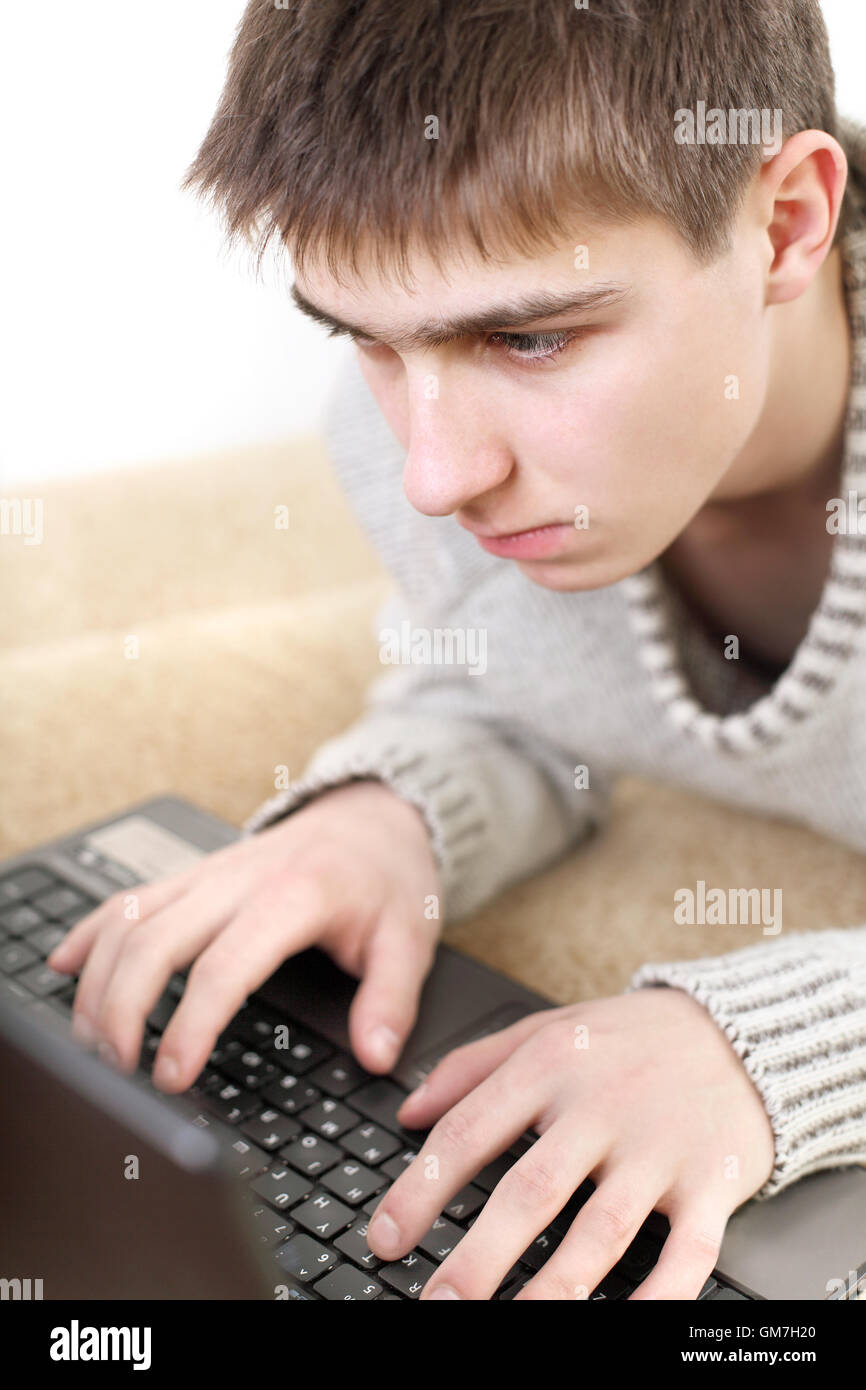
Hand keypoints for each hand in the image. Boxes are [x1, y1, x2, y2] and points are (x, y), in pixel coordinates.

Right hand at [46, 781, 440, 1086]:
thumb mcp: (410, 937)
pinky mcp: (193, 874)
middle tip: (117, 1068)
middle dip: (121, 1007)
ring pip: (130, 918)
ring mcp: (209, 873)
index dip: (191, 1025)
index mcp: (293, 897)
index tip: (170, 1077)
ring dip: (98, 979)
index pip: (225, 966)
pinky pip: (128, 898)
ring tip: (92, 1041)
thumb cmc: (387, 876)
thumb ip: (391, 1000)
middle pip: (155, 940)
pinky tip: (63, 967)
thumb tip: (375, 1056)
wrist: (372, 815)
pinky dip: (91, 932)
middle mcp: (239, 879)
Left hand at [366, 987, 775, 1298]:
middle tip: (437, 1303)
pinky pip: (685, 1253)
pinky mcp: (711, 1184)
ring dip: (551, 1290)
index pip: (471, 1131)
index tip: (385, 1238)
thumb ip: (471, 1066)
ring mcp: (658, 1150)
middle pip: (529, 1192)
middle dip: (477, 1258)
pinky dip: (658, 1300)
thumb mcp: (546, 1028)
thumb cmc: (630, 1039)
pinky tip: (625, 1326)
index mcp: (552, 1064)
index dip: (420, 1190)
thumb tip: (408, 1111)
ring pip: (599, 1232)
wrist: (740, 1030)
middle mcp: (601, 1107)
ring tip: (509, 1328)